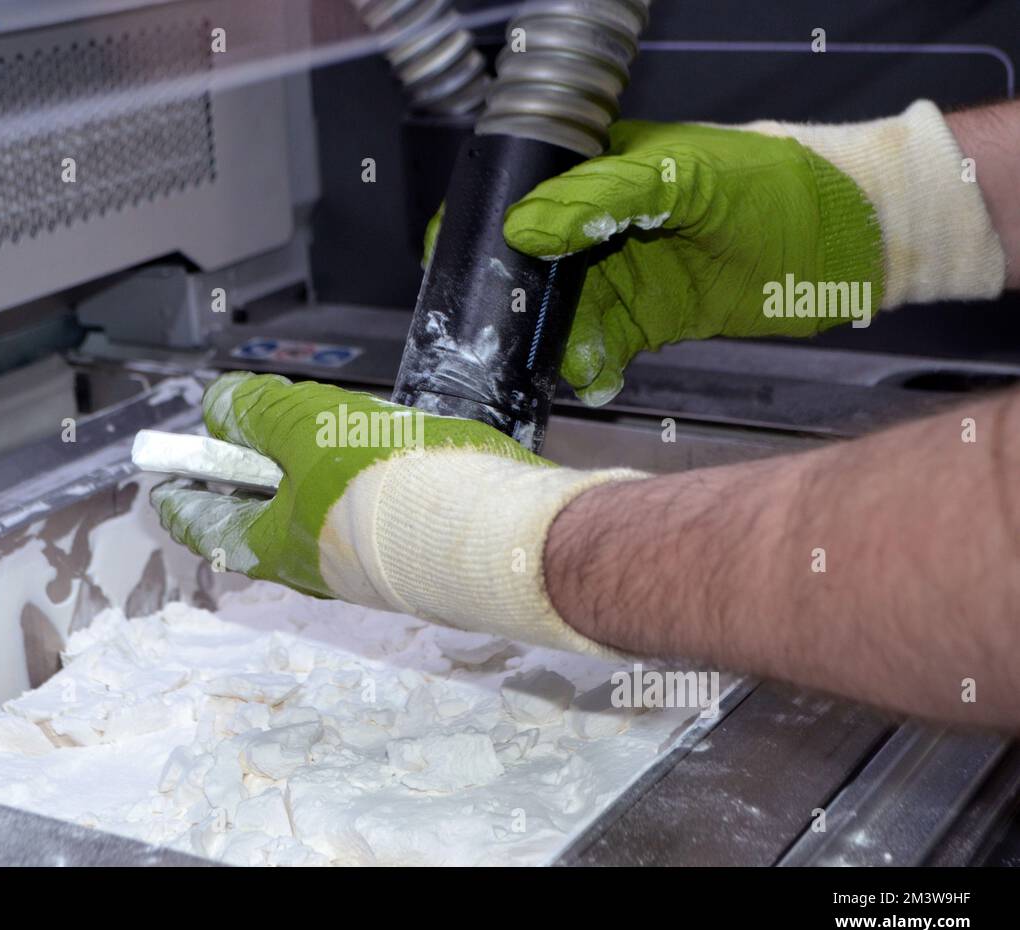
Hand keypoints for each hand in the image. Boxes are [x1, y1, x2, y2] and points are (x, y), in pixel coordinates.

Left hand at [150, 371, 643, 648]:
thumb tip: (218, 406)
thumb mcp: (307, 429)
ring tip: (328, 433)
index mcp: (273, 546)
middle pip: (265, 522)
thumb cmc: (385, 485)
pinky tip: (387, 455)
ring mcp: (366, 561)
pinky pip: (372, 512)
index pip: (207, 526)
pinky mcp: (415, 551)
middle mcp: (315, 564)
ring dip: (315, 476)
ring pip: (323, 514)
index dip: (182, 501)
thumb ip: (259, 414)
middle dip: (253, 485)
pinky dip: (363, 481)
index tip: (165, 488)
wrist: (493, 535)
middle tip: (249, 446)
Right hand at [427, 121, 884, 405]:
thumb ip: (607, 197)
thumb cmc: (776, 186)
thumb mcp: (690, 177)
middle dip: (514, 304)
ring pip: (562, 314)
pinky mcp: (650, 319)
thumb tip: (525, 229)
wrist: (850, 243)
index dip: (485, 232)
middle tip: (507, 338)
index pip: (522, 197)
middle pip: (531, 267)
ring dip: (555, 342)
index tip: (462, 271)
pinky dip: (591, 365)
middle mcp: (601, 225)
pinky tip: (596, 375)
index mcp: (600, 172)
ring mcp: (624, 274)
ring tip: (573, 361)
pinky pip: (601, 347)